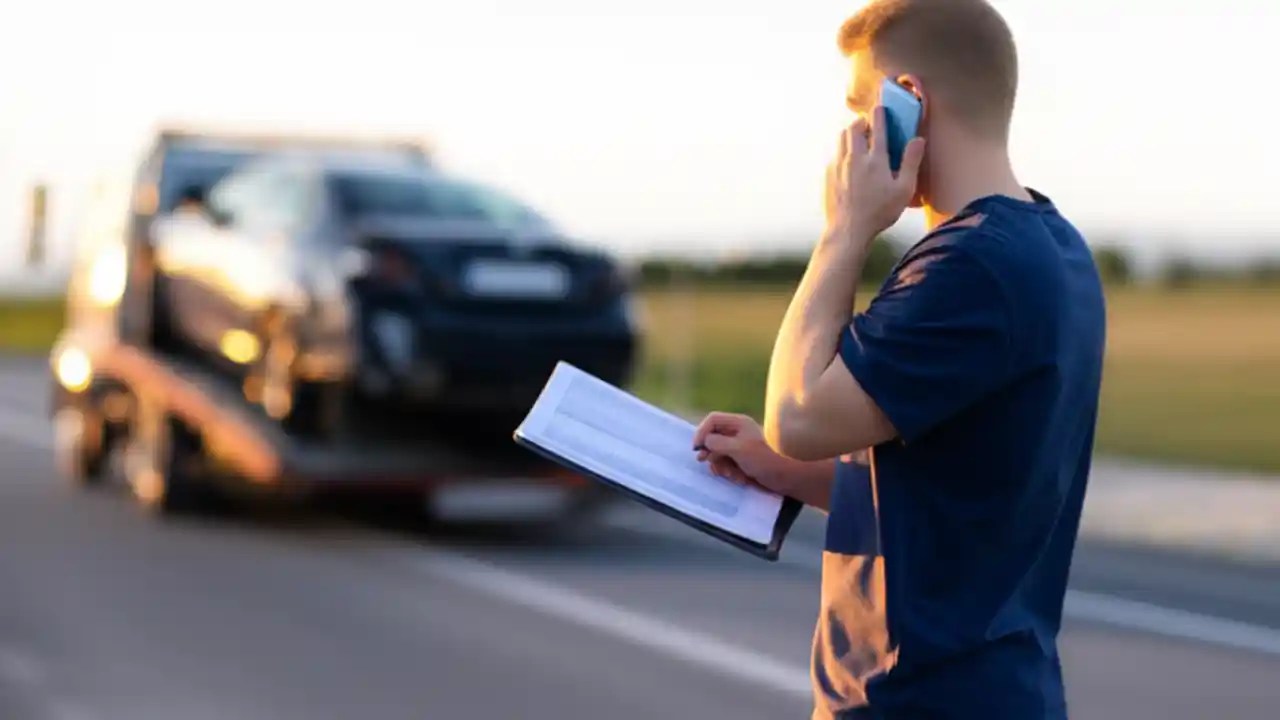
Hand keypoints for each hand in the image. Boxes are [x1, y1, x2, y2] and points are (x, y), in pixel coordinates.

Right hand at [692, 411, 793, 494]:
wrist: (780, 478)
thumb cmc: (760, 460)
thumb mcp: (736, 449)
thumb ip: (717, 442)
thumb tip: (704, 442)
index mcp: (738, 423)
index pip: (712, 420)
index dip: (702, 431)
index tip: (697, 447)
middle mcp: (737, 431)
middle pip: (712, 436)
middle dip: (710, 451)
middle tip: (703, 460)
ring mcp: (738, 445)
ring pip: (716, 452)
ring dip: (720, 464)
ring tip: (729, 474)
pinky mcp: (739, 459)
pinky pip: (724, 462)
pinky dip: (727, 470)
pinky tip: (736, 477)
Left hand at [824, 105, 925, 242]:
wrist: (848, 230)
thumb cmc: (879, 213)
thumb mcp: (903, 190)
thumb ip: (911, 162)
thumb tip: (918, 140)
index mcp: (875, 160)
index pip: (878, 128)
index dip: (879, 114)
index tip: (880, 107)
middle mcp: (854, 158)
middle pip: (854, 128)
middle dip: (861, 122)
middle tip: (868, 125)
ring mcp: (838, 166)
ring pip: (841, 138)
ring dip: (850, 134)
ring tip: (858, 139)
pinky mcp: (828, 176)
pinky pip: (834, 155)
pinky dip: (842, 151)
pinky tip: (848, 162)